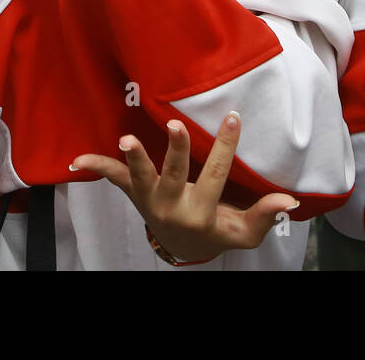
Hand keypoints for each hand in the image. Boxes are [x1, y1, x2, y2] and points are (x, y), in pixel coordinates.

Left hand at [70, 112, 297, 264]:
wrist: (180, 247)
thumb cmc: (215, 232)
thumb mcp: (242, 234)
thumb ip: (264, 216)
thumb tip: (288, 200)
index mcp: (199, 213)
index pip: (215, 175)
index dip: (225, 147)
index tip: (233, 117)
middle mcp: (171, 205)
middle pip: (173, 175)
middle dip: (174, 152)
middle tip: (174, 127)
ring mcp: (148, 199)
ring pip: (139, 178)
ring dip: (133, 158)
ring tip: (126, 140)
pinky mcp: (132, 193)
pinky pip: (113, 180)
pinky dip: (95, 168)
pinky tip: (77, 161)